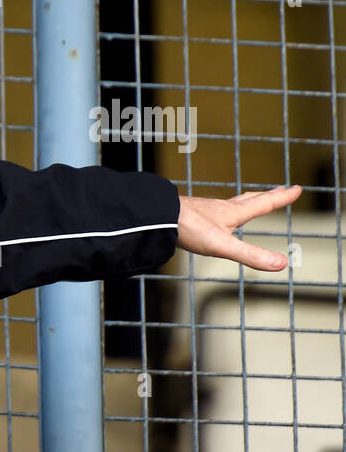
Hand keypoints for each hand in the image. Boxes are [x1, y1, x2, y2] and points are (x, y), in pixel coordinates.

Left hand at [176, 185, 302, 270]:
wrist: (155, 216)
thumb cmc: (188, 228)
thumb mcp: (222, 245)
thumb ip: (250, 255)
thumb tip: (280, 263)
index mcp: (233, 213)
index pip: (263, 204)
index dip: (281, 198)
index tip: (297, 188)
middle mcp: (220, 208)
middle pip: (249, 199)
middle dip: (267, 195)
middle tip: (280, 188)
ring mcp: (204, 209)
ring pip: (230, 202)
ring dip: (245, 200)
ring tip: (249, 199)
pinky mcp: (189, 213)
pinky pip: (211, 209)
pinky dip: (221, 208)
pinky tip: (212, 214)